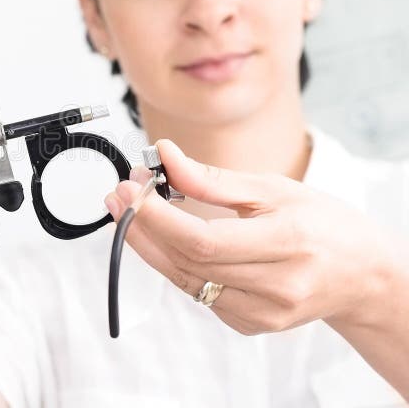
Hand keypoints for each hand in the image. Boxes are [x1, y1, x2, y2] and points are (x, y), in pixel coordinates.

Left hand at [104, 140, 395, 334]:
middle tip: (120, 196)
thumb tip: (164, 157)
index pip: (202, 240)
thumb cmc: (322, 223)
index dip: (157, 217)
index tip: (130, 189)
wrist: (361, 274)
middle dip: (143, 226)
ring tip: (131, 212)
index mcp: (288, 243)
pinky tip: (166, 239)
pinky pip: (197, 293)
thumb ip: (213, 179)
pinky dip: (175, 264)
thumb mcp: (274, 188)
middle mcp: (277, 286)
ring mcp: (263, 313)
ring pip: (185, 280)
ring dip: (149, 245)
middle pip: (187, 262)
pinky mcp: (250, 325)